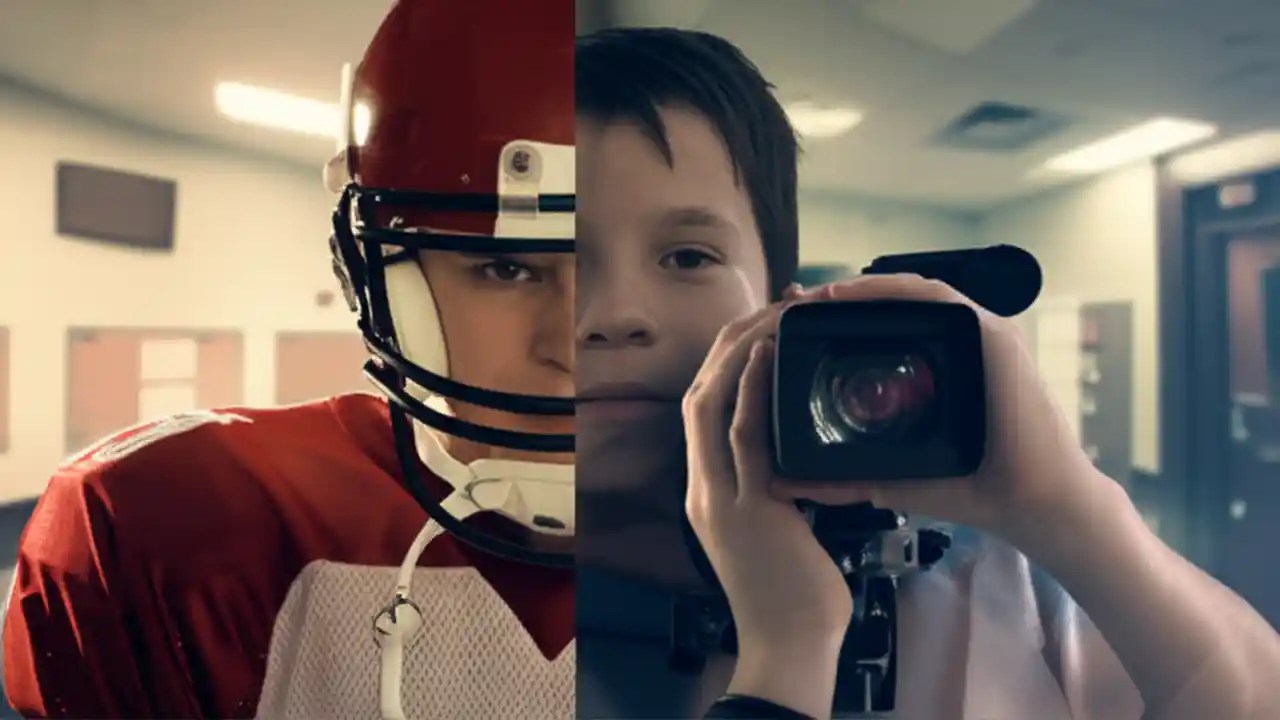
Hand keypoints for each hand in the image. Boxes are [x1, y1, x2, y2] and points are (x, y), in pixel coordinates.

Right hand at [682, 284, 850, 715]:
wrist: (788, 645)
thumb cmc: (791, 593)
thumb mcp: (774, 528)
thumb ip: (777, 487)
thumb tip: (800, 456)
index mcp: (708, 488)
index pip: (704, 406)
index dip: (727, 358)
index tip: (762, 325)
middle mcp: (702, 484)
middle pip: (698, 390)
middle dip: (731, 341)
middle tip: (773, 304)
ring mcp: (717, 494)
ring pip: (709, 401)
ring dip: (739, 349)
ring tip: (771, 313)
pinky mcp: (744, 507)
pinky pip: (740, 435)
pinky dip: (749, 387)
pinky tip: (768, 353)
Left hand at [770, 274, 1103, 544]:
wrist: (1031, 505)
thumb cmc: (970, 490)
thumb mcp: (890, 480)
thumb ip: (840, 478)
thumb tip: (782, 485)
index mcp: (939, 369)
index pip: (882, 332)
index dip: (837, 324)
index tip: (789, 330)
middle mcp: (960, 345)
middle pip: (893, 307)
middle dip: (842, 302)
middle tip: (794, 305)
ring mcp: (980, 335)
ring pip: (911, 294)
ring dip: (861, 290)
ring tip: (817, 296)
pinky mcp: (995, 334)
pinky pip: (939, 296)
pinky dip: (894, 290)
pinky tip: (857, 293)